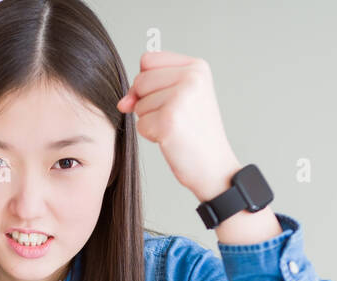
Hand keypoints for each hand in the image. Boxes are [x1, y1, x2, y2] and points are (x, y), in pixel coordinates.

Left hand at [116, 51, 239, 203]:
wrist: (214, 166)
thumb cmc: (196, 133)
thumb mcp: (180, 98)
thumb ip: (149, 88)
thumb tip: (123, 102)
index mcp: (196, 67)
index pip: (148, 59)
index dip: (145, 81)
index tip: (162, 96)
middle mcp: (191, 77)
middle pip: (140, 80)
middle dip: (147, 103)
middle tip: (174, 116)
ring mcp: (180, 98)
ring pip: (138, 104)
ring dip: (151, 120)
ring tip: (176, 127)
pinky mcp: (169, 120)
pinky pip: (140, 124)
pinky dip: (151, 136)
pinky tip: (172, 138)